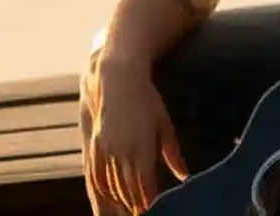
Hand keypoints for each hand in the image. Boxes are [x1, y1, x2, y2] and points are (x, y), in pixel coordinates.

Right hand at [84, 55, 188, 213]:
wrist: (118, 79)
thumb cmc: (146, 100)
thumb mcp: (164, 125)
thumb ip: (173, 154)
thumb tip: (185, 175)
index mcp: (141, 150)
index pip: (145, 189)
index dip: (149, 205)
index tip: (154, 213)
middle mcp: (121, 154)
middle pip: (128, 192)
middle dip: (135, 208)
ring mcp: (105, 151)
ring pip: (112, 187)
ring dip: (120, 203)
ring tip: (127, 214)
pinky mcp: (94, 146)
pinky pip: (96, 176)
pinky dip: (103, 191)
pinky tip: (109, 200)